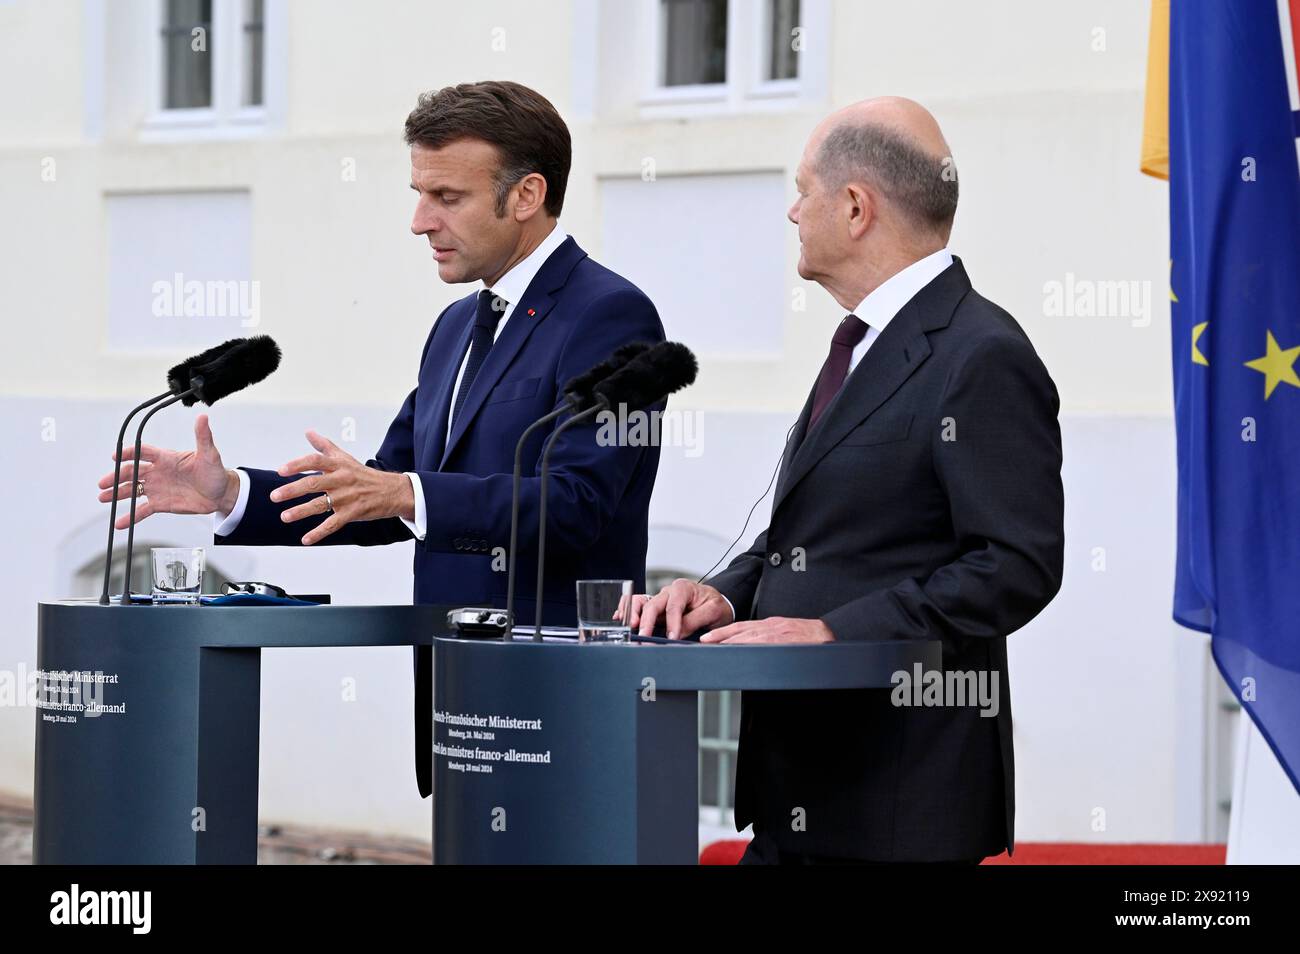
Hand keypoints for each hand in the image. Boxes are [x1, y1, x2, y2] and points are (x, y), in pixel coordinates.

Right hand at [96, 414, 238, 528]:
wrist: (221, 494)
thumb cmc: (215, 472)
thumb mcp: (210, 454)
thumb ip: (203, 437)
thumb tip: (203, 417)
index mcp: (166, 458)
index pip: (142, 452)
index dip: (128, 453)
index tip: (115, 456)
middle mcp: (157, 472)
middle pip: (132, 472)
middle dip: (116, 477)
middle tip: (103, 483)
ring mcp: (157, 488)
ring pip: (132, 490)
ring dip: (117, 493)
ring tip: (103, 498)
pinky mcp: (161, 504)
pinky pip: (142, 510)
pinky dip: (130, 516)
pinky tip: (119, 523)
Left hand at [270, 430, 413, 544]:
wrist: (392, 491)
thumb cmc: (363, 474)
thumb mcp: (345, 458)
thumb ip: (324, 446)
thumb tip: (308, 432)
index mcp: (338, 465)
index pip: (315, 461)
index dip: (297, 465)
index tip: (281, 471)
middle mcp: (342, 479)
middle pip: (314, 483)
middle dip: (292, 490)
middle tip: (274, 495)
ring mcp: (347, 497)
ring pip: (321, 504)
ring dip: (301, 511)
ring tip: (284, 516)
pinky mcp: (353, 513)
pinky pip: (334, 524)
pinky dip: (319, 533)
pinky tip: (306, 539)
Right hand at [625, 578, 734, 639]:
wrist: (716, 602)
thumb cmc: (715, 604)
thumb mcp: (713, 612)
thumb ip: (694, 621)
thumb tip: (676, 634)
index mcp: (683, 588)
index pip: (673, 606)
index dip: (671, 623)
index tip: (671, 638)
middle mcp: (668, 592)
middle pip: (652, 605)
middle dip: (646, 621)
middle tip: (644, 637)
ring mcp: (660, 600)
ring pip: (640, 602)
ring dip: (633, 614)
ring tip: (630, 627)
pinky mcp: (656, 609)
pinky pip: (638, 606)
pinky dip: (628, 611)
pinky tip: (621, 619)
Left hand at [699, 617, 835, 643]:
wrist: (827, 635)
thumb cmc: (808, 637)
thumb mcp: (785, 632)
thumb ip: (769, 637)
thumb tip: (753, 648)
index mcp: (770, 625)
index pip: (743, 627)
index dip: (725, 631)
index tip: (710, 636)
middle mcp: (770, 627)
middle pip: (740, 630)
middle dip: (720, 635)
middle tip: (704, 640)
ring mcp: (775, 634)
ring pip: (747, 636)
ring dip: (728, 640)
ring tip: (712, 645)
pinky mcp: (782, 642)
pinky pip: (761, 644)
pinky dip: (747, 646)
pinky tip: (736, 650)